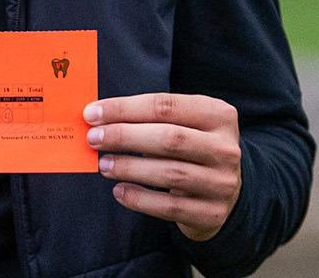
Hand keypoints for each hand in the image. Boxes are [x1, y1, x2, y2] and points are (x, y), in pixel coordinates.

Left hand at [84, 93, 241, 241]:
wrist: (226, 192)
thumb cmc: (191, 150)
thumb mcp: (184, 125)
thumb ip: (149, 119)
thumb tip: (99, 119)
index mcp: (218, 115)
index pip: (166, 106)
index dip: (124, 108)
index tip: (92, 114)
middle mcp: (225, 148)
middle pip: (170, 138)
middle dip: (125, 136)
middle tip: (94, 139)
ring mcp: (222, 182)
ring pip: (170, 173)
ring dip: (130, 168)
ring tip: (104, 165)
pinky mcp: (212, 212)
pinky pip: (170, 207)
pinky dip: (140, 198)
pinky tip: (119, 191)